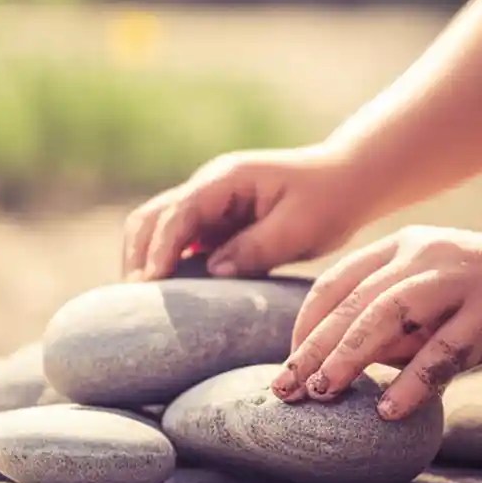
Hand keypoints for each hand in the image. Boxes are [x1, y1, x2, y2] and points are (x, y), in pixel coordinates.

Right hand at [122, 145, 367, 281]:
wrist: (347, 182)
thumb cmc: (329, 200)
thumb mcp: (300, 228)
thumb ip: (257, 248)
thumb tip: (212, 270)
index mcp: (225, 179)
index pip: (178, 212)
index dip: (161, 249)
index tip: (150, 283)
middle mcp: (207, 187)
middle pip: (151, 218)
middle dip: (138, 256)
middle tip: (134, 301)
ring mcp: (207, 205)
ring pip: (156, 229)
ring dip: (145, 261)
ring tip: (143, 303)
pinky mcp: (214, 224)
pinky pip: (178, 244)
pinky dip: (166, 267)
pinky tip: (168, 297)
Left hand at [270, 226, 481, 419]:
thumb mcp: (436, 302)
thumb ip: (394, 326)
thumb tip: (340, 364)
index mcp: (405, 247)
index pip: (337, 281)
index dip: (307, 322)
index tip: (290, 360)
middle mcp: (427, 254)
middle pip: (353, 302)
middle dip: (313, 347)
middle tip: (284, 388)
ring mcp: (462, 279)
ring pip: (388, 315)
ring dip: (349, 357)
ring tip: (322, 393)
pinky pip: (445, 350)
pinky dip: (413, 381)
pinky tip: (390, 410)